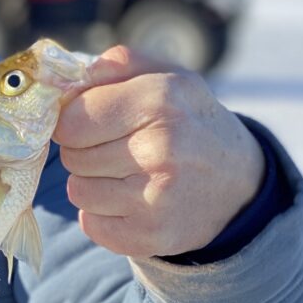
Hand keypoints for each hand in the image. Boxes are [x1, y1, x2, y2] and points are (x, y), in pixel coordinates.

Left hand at [53, 46, 265, 257]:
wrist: (238, 183)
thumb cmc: (188, 121)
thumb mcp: (165, 75)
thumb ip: (114, 65)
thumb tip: (63, 81)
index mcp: (159, 100)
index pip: (71, 120)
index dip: (74, 121)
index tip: (93, 123)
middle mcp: (159, 149)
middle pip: (72, 156)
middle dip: (86, 151)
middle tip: (121, 149)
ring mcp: (156, 198)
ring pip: (78, 191)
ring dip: (94, 183)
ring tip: (129, 174)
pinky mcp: (149, 236)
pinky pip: (90, 224)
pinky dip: (103, 214)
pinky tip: (134, 201)